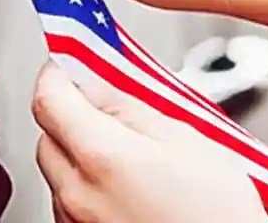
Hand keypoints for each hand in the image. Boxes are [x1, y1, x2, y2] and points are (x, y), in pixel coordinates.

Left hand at [32, 64, 267, 222]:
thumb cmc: (219, 217)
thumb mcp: (187, 141)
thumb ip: (131, 106)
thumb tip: (99, 80)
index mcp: (101, 157)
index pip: (48, 96)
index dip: (60, 71)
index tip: (73, 60)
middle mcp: (77, 193)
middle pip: (48, 132)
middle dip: (71, 111)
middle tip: (109, 105)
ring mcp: (74, 220)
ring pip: (57, 168)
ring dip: (79, 150)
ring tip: (130, 154)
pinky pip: (69, 199)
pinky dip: (87, 184)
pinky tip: (127, 186)